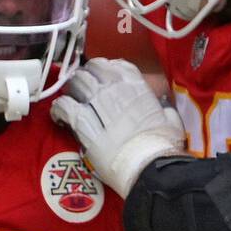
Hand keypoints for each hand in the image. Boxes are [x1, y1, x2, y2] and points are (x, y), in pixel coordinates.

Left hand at [50, 58, 185, 198]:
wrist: (149, 165)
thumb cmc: (163, 146)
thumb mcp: (171, 120)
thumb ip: (164, 110)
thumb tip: (164, 110)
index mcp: (137, 86)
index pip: (116, 65)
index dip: (106, 69)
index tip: (103, 78)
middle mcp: (115, 88)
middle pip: (92, 70)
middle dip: (86, 77)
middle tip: (83, 89)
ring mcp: (97, 103)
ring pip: (76, 83)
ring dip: (71, 90)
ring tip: (70, 99)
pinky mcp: (83, 122)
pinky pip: (65, 106)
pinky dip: (59, 108)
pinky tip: (59, 115)